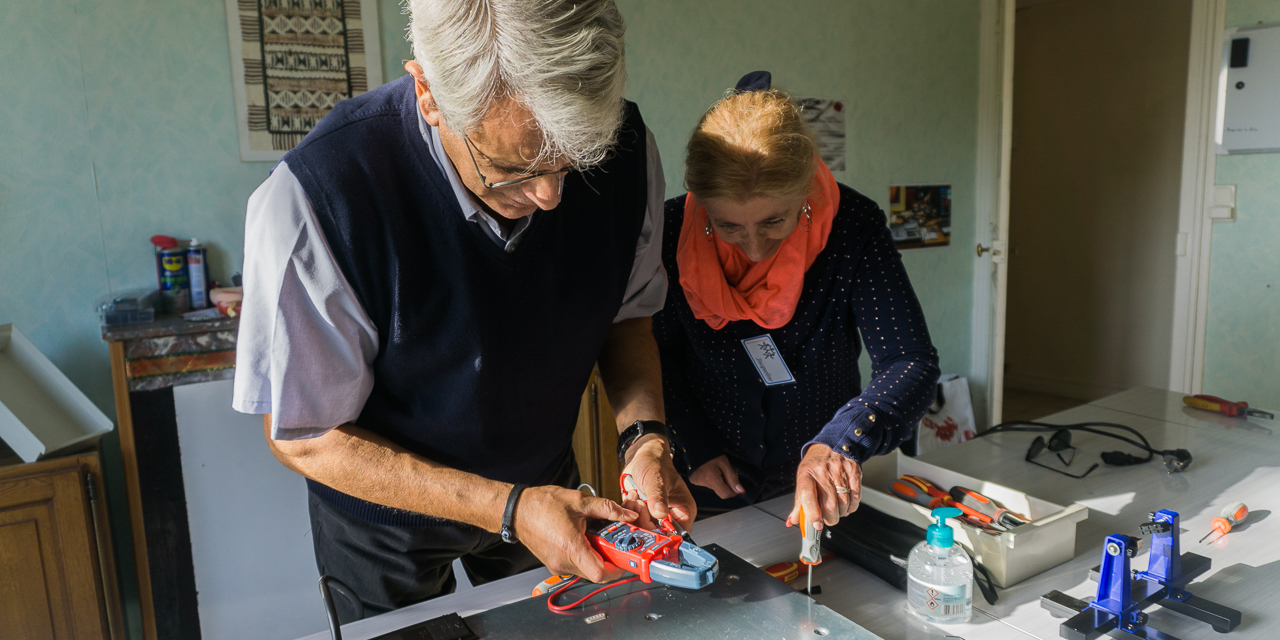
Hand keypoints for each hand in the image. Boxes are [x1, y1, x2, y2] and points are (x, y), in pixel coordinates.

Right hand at [513, 485, 637, 582]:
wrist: (517, 510)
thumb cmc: (542, 504)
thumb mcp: (579, 501)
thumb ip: (607, 508)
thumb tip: (626, 514)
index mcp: (571, 547)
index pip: (600, 573)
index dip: (617, 569)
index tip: (625, 558)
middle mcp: (563, 562)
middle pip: (596, 573)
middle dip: (610, 560)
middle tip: (616, 544)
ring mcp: (557, 565)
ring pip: (586, 570)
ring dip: (597, 558)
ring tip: (599, 538)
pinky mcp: (554, 564)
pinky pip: (576, 566)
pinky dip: (585, 556)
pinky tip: (586, 539)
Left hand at [620, 435, 696, 531]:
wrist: (641, 456)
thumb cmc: (655, 463)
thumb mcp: (657, 479)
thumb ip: (658, 497)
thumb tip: (660, 513)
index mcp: (683, 510)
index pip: (678, 534)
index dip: (664, 535)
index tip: (650, 527)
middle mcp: (671, 515)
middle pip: (658, 535)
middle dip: (645, 522)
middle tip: (641, 505)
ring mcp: (656, 516)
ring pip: (644, 529)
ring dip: (635, 515)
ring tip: (637, 497)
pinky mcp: (643, 514)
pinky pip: (634, 522)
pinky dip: (629, 512)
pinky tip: (632, 497)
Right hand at [689, 455, 745, 499]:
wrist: (695, 444)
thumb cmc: (711, 452)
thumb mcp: (725, 463)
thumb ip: (733, 478)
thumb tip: (741, 492)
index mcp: (711, 479)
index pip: (725, 494)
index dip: (733, 491)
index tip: (736, 484)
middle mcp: (702, 483)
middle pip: (720, 492)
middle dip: (726, 485)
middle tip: (725, 472)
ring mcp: (697, 483)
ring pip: (714, 488)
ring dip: (719, 482)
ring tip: (716, 469)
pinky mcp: (694, 480)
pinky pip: (707, 484)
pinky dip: (711, 479)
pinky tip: (709, 470)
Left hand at [787, 444, 861, 529]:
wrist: (832, 444)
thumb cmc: (815, 465)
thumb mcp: (803, 479)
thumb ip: (799, 503)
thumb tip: (791, 521)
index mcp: (806, 473)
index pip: (807, 496)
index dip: (812, 513)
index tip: (816, 524)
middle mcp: (823, 471)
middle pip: (829, 504)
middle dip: (829, 518)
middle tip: (827, 519)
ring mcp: (839, 471)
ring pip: (843, 503)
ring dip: (841, 513)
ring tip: (836, 510)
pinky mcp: (854, 472)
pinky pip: (855, 497)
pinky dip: (851, 507)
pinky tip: (847, 505)